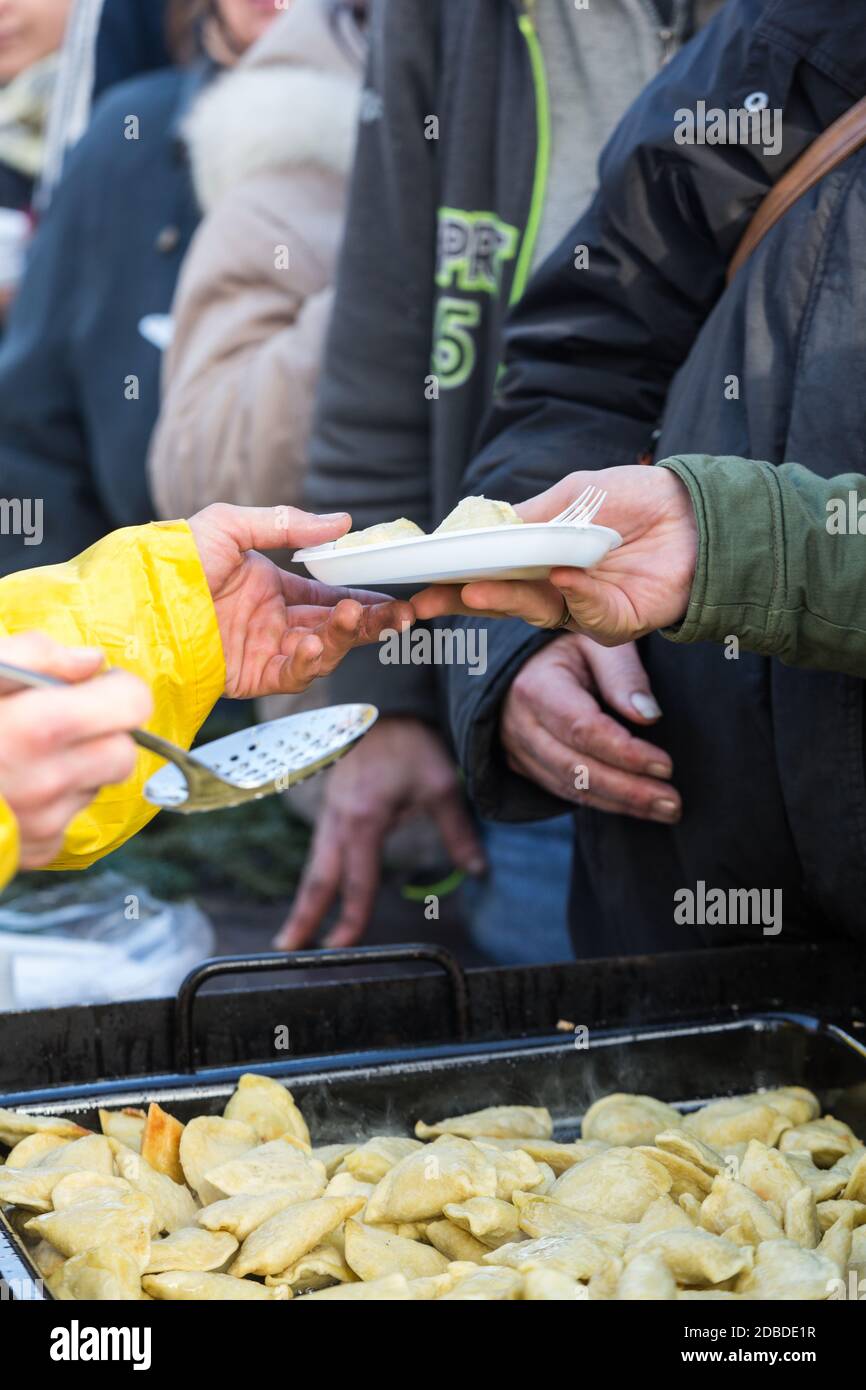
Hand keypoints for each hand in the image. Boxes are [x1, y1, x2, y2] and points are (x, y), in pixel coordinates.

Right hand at [0, 633, 151, 868]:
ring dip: (78, 767)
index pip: (131, 704)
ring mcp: (43, 822)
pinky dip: (55, 801)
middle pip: (123, 751)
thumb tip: (90, 661)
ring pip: (98, 785)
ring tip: (28, 754)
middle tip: (64, 721)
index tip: (92, 686)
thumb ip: (32, 655)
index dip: (116, 688)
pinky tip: (17, 787)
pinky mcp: (36, 849)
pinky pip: (70, 818)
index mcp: (37, 728)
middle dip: (103, 732)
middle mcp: (48, 782)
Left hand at [188, 503, 414, 697]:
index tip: (394, 596)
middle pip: (335, 626)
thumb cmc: (175, 559)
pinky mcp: (252, 677)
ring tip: (356, 618)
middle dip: (370, 622)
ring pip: (323, 650)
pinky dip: (311, 661)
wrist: (140, 600)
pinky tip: (316, 643)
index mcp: (272, 587)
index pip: (329, 594)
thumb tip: (342, 522)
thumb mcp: (229, 526)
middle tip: (400, 617)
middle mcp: (273, 620)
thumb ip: (286, 524)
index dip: (363, 597)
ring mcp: (264, 650)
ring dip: (345, 637)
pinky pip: (294, 674)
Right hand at [274, 717, 485, 949]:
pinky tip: (317, 890)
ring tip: (293, 933)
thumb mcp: (440, 786)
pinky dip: (316, 875)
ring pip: (315, 865)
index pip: (357, 881)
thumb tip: (478, 871)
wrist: (381, 702)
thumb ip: (457, 832)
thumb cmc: (410, 742)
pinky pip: (320, 848)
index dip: (351, 917)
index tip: (342, 946)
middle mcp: (339, 820)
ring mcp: (331, 812)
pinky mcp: (332, 805)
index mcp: (364, 820)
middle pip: (318, 879)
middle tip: (287, 950)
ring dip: (305, 900)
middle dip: (303, 918)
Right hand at [412, 466, 696, 645]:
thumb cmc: (636, 499)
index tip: (417, 579)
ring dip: (504, 601)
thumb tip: (475, 532)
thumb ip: (528, 518)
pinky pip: (587, 614)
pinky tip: (564, 575)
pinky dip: (576, 594)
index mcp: (537, 557)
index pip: (487, 570)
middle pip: (500, 598)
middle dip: (461, 599)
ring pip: (535, 610)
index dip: (452, 576)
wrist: (698, 512)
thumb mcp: (573, 496)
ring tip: (474, 591)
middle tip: (427, 599)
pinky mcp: (615, 623)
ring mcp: (581, 608)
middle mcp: (553, 586)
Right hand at [501, 635, 679, 822]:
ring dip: (621, 803)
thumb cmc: (571, 646)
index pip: (583, 730)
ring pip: (571, 788)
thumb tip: (649, 715)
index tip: (665, 766)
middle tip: (672, 803)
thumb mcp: (599, 644)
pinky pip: (565, 792)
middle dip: (628, 790)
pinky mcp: (524, 766)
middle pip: (576, 768)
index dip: (626, 752)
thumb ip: (623, 675)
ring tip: (665, 809)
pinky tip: (637, 805)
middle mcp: (520, 724)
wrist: (528, 659)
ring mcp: (518, 749)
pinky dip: (604, 802)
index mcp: (536, 687)